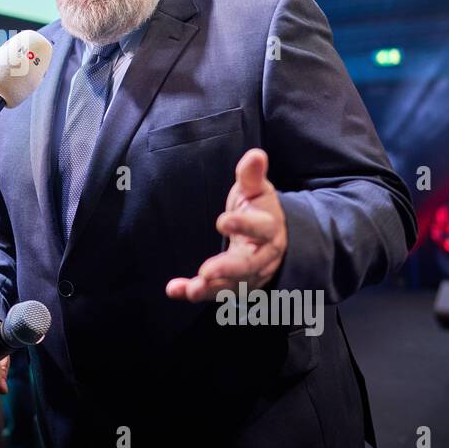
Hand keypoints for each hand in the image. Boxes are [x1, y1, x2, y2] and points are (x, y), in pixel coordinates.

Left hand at [166, 148, 287, 302]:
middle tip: (206, 271)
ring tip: (191, 290)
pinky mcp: (235, 287)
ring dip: (211, 289)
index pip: (261, 228)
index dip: (244, 225)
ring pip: (233, 286)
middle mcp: (262, 255)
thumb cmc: (258, 210)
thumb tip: (256, 154)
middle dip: (228, 269)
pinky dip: (195, 292)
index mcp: (268, 228)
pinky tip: (174, 290)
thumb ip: (252, 176)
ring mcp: (249, 275)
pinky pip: (215, 293)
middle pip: (248, 265)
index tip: (223, 221)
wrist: (273, 240)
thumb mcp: (256, 191)